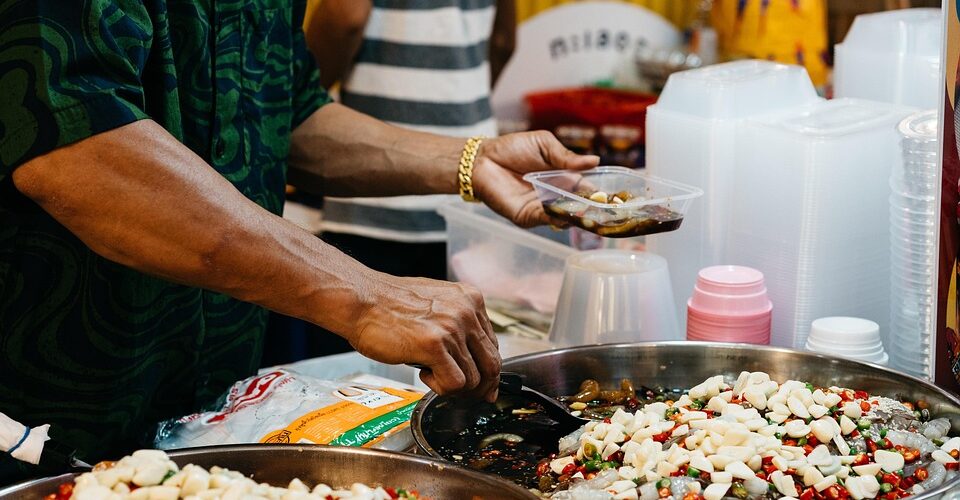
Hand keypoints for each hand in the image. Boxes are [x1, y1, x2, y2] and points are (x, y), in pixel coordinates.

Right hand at [348, 273, 501, 401]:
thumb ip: (457, 327)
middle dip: (481, 388)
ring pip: (473, 378)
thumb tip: (473, 361)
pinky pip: (455, 383)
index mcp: (470, 299)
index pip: (493, 345)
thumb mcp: (435, 306)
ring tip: (430, 373)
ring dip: (453, 386)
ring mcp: (452, 328)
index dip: (488, 371)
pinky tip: (424, 373)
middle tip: (466, 396)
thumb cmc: (389, 305)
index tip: (482, 385)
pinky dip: (440, 388)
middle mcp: (466, 311)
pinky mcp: (435, 345)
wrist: (360, 299)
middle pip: (491, 364)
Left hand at [471, 131, 599, 227]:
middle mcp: (555, 195)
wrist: (483, 159)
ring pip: (565, 215)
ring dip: (576, 213)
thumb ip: (566, 157)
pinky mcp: (527, 216)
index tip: (612, 196)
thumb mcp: (544, 145)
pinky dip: (556, 217)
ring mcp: (542, 208)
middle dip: (591, 207)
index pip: (586, 189)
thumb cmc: (512, 148)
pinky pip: (545, 219)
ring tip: (585, 208)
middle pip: (579, 206)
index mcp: (563, 178)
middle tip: (604, 206)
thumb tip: (595, 161)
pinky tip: (564, 211)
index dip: (598, 193)